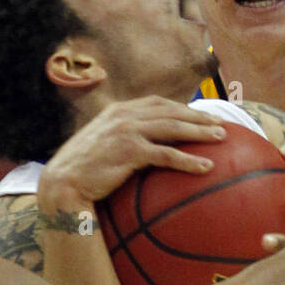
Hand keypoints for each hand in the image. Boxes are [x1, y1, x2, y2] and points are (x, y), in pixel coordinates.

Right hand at [39, 97, 224, 209]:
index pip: (159, 103)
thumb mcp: (104, 141)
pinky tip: (206, 167)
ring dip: (200, 132)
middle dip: (199, 116)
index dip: (183, 107)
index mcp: (119, 110)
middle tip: (222, 123)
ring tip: (222, 137)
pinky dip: (189, 160)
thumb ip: (125, 134)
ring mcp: (126, 132)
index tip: (202, 114)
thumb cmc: (85, 167)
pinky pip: (166, 155)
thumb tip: (148, 142)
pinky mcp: (129, 152)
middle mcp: (124, 116)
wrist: (62, 182)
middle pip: (171, 112)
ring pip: (173, 128)